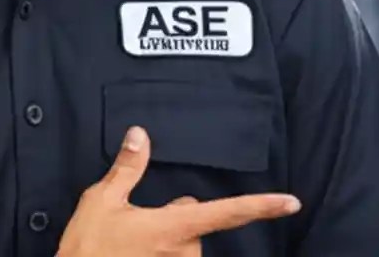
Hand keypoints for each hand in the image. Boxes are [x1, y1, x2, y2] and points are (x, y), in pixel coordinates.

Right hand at [57, 126, 300, 256]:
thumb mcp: (101, 203)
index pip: (228, 212)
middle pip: (192, 225)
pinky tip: (132, 256)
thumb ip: (128, 169)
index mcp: (174, 228)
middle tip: (135, 227)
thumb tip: (140, 134)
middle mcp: (184, 254)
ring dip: (163, 243)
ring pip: (181, 246)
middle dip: (173, 220)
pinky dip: (156, 255)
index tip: (291, 202)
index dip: (263, 206)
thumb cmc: (87, 251)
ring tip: (127, 248)